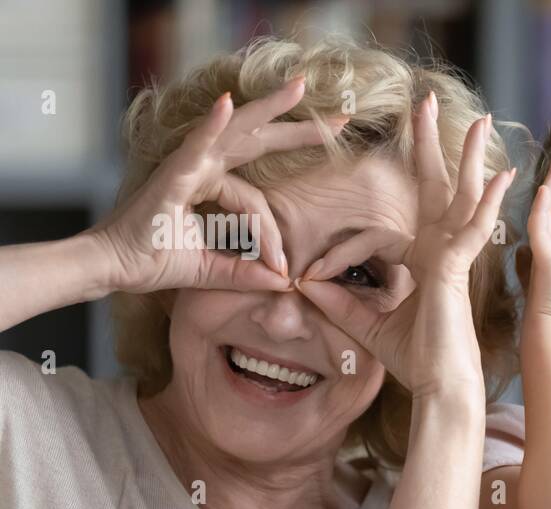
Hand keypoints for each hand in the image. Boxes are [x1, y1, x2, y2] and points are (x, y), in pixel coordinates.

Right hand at [95, 75, 342, 294]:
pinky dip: (212, 125)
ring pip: (236, 132)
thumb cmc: (154, 261)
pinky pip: (196, 146)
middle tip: (341, 118)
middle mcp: (202, 167)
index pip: (258, 202)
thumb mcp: (213, 271)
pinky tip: (228, 103)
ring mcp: (187, 166)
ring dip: (269, 108)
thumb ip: (247, 274)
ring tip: (299, 88)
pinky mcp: (171, 174)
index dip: (273, 237)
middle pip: (258, 141)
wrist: (114, 267)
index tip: (283, 271)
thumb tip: (284, 283)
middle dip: (299, 130)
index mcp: (211, 185)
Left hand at [296, 97, 515, 400]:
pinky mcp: (458, 269)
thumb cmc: (415, 363)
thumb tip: (305, 285)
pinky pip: (473, 229)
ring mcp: (454, 258)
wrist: (439, 387)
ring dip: (469, 157)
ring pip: (463, 196)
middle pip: (437, 186)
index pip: (403, 217)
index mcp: (425, 261)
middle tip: (425, 103)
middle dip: (430, 145)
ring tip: (480, 120)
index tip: (345, 221)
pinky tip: (501, 176)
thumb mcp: (366, 327)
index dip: (376, 211)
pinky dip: (488, 203)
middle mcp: (442, 252)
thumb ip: (339, 303)